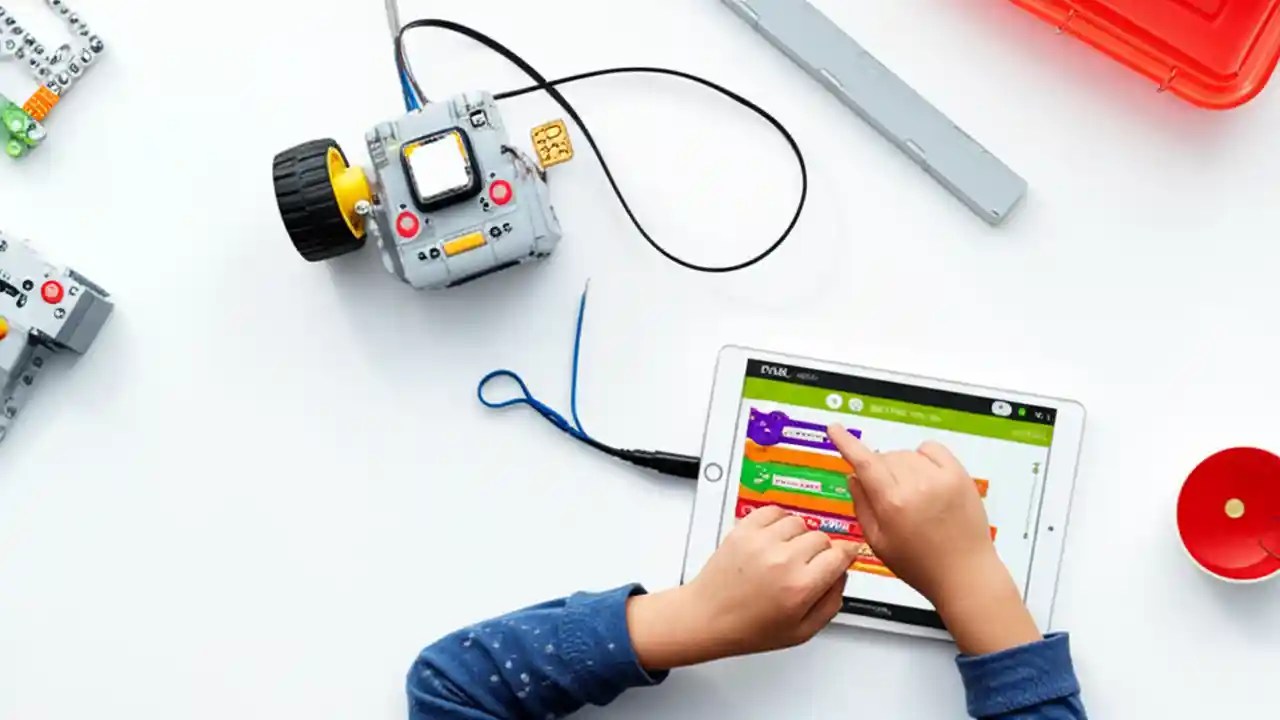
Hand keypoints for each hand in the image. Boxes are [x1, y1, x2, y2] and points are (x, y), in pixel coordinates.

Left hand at [627, 506, 860, 669]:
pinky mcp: (743, 530)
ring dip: (799, 535)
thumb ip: (830, 603)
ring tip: (788, 552)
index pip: (840, 554)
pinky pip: (774, 510)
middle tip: (807, 566)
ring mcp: (761, 541)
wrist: (707, 617)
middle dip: (820, 551)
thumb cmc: (749, 628)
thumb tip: (842, 575)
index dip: (845, 554)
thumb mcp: (801, 632)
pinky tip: (774, 537)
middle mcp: (783, 560)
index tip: (845, 554)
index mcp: (800, 587)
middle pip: (821, 537)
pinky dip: (779, 520)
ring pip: (799, 522)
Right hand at [827, 425, 1041, 655]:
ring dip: (901, 466)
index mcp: (892, 503)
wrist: (965, 573)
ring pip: (906, 454)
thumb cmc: (922, 565)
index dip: (846, 442)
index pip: (863, 462)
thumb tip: (854, 478)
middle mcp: (916, 486)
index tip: (836, 429)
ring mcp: (940, 478)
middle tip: (889, 497)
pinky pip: (932, 449)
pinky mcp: (959, 476)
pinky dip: (924, 457)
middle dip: (879, 471)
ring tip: (911, 495)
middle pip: (884, 458)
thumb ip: (862, 506)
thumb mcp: (879, 542)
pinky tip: (926, 478)